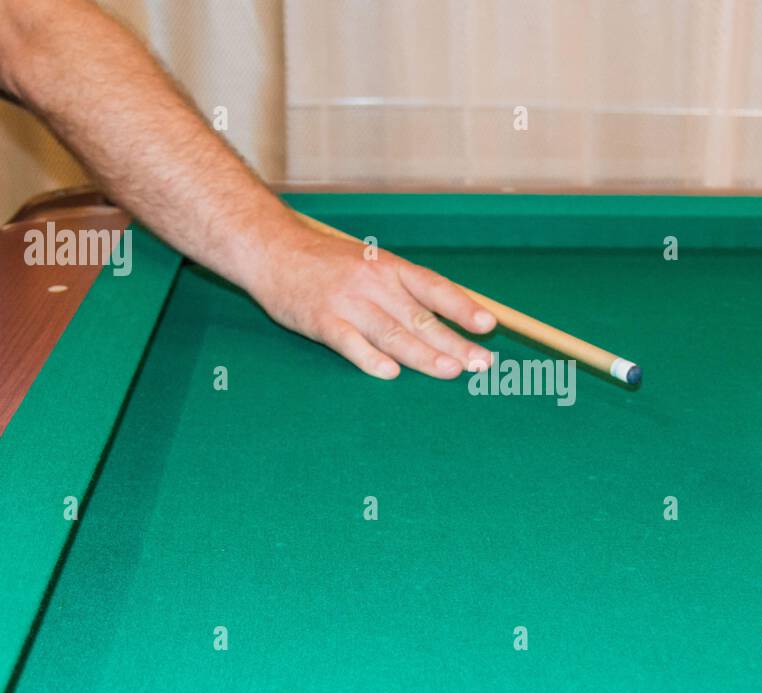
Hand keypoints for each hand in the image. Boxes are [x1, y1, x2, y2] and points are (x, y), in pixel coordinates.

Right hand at [248, 225, 496, 379]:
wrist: (273, 251)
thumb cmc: (329, 264)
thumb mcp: (371, 264)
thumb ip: (404, 289)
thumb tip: (450, 315)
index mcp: (390, 268)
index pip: (434, 288)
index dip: (462, 308)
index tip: (488, 326)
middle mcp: (373, 284)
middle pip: (420, 318)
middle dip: (454, 342)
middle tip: (481, 364)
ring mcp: (347, 303)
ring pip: (392, 334)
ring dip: (423, 355)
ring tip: (451, 371)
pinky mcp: (320, 321)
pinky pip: (349, 343)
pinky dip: (369, 358)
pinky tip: (390, 373)